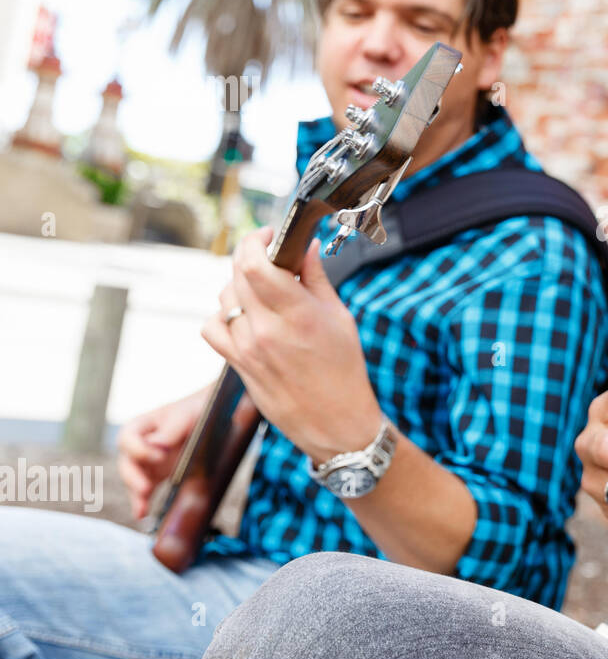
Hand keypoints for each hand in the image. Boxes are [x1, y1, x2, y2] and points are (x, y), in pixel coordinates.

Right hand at [116, 382, 257, 519]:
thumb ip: (169, 430)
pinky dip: (142, 502)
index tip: (160, 456)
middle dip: (133, 477)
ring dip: (136, 495)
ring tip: (142, 508)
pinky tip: (142, 514)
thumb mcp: (184, 415)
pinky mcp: (155, 476)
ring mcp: (146, 463)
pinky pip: (145, 491)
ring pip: (134, 480)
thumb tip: (157, 447)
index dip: (140, 449)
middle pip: (127, 463)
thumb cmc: (193, 411)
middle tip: (145, 488)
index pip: (128, 438)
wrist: (209, 417)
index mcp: (141, 426)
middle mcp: (139, 445)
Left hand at [200, 226, 382, 464]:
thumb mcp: (340, 317)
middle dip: (251, 257)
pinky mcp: (237, 365)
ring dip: (239, 286)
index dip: (256, 240)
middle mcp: (266, 329)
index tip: (269, 236)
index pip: (254, 262)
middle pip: (237, 274)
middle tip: (270, 258)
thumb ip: (317, 279)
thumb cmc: (344, 371)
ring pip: (224, 298)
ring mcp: (247, 348)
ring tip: (262, 292)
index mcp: (297, 313)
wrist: (336, 422)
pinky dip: (223, 316)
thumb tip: (306, 248)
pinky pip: (213, 328)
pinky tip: (244, 317)